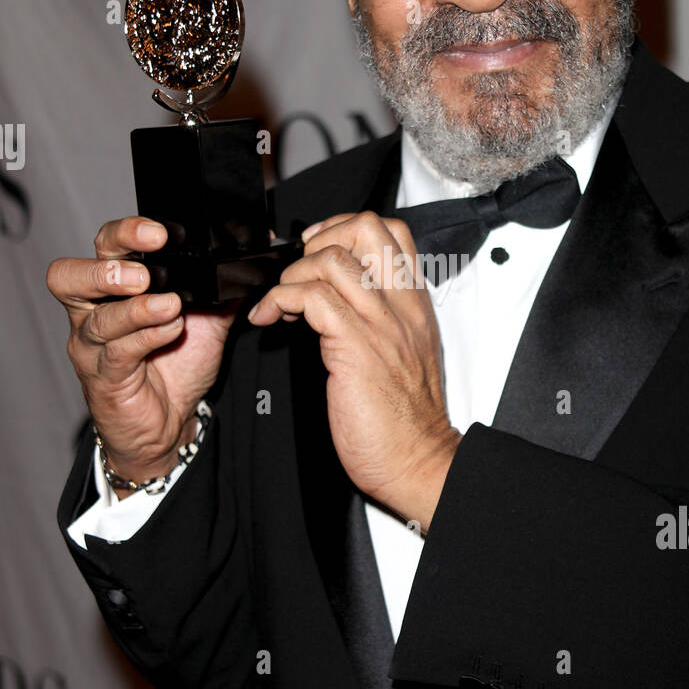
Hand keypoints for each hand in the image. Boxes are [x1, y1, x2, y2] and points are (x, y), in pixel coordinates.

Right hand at [47, 216, 238, 492]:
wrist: (170, 423)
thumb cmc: (177, 366)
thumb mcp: (208, 319)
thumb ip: (223, 288)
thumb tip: (253, 258)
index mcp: (113, 287)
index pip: (105, 246)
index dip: (125, 233)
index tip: (160, 232)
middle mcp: (92, 312)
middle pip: (71, 275)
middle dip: (110, 268)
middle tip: (145, 273)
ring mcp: (93, 347)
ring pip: (98, 318)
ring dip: (137, 308)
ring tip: (170, 305)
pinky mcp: (104, 377)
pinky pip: (118, 353)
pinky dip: (147, 337)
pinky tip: (170, 330)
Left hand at [247, 211, 460, 529]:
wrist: (418, 462)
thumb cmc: (406, 420)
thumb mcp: (405, 353)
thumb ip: (382, 319)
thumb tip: (340, 298)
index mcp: (415, 304)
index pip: (391, 231)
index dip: (345, 227)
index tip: (319, 250)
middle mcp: (401, 306)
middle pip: (366, 226)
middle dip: (321, 235)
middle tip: (300, 268)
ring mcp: (380, 324)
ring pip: (332, 258)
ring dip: (293, 273)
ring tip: (281, 300)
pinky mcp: (355, 347)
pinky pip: (311, 298)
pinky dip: (280, 299)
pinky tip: (270, 318)